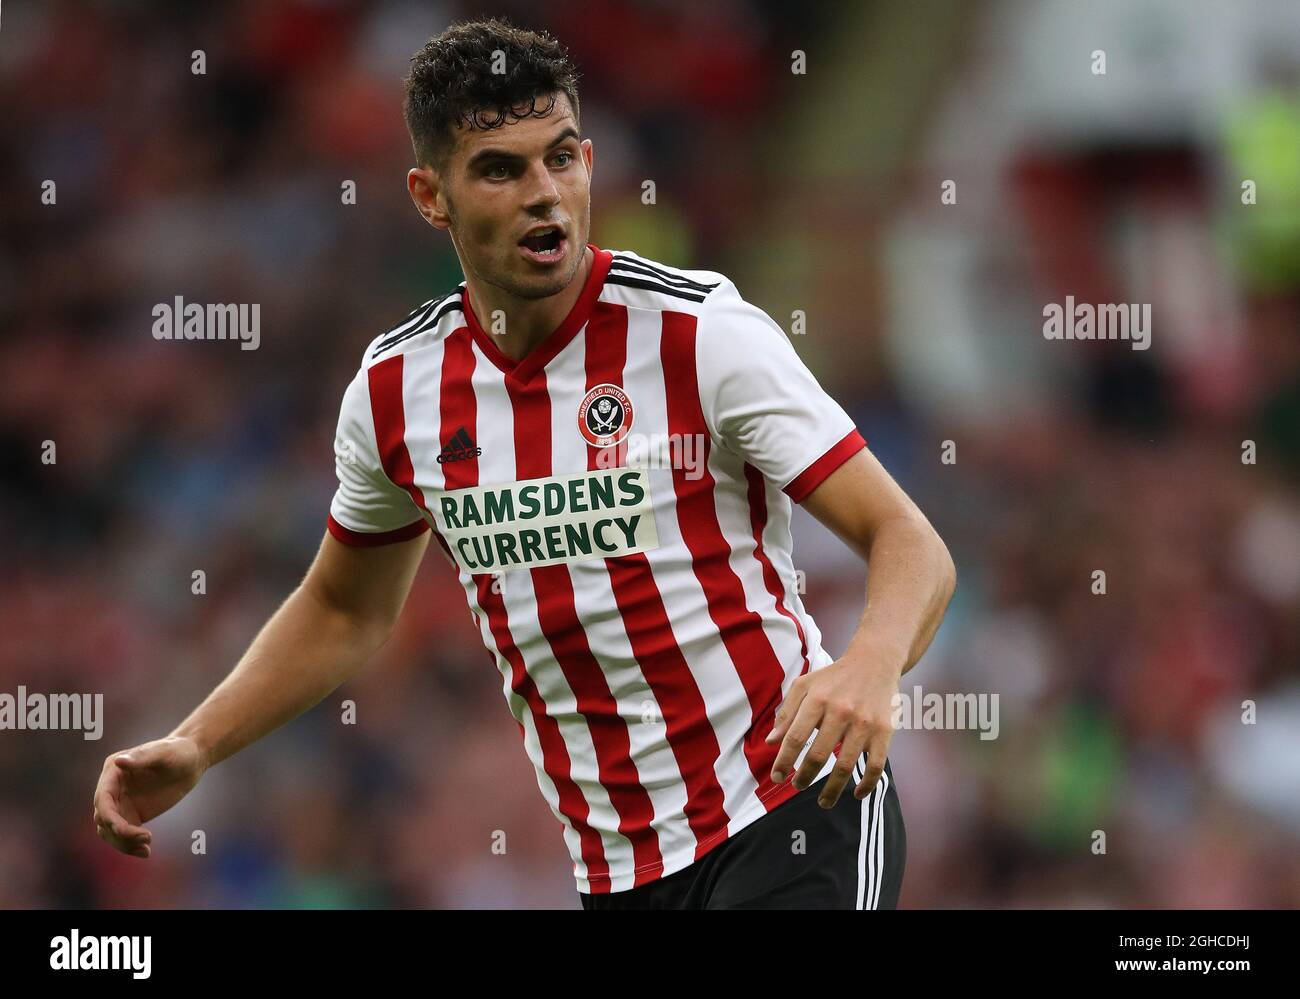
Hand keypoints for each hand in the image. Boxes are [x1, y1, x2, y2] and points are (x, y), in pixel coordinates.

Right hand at [92, 736, 208, 857]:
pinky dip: (131, 845)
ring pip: (110, 831)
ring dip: (124, 843)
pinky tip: (146, 851)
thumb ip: (142, 758)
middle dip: (120, 833)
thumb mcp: (163, 753)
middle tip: (146, 838)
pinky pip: (124, 835)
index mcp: (113, 771)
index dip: (109, 816)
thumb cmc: (178, 751)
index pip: (102, 799)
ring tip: (146, 849)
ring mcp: (121, 803)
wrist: (192, 759)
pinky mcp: (133, 814)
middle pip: (104, 818)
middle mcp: (112, 788)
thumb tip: (118, 762)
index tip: (124, 830)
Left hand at [765, 646, 902, 808]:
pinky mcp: (884, 731)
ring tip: (823, 802)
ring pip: (846, 766)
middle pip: (818, 755)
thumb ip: (786, 712)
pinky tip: (856, 794)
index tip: (777, 777)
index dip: (784, 761)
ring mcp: (864, 723)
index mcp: (818, 699)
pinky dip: (866, 785)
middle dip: (804, 777)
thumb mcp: (804, 685)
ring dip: (832, 790)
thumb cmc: (834, 677)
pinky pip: (876, 766)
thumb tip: (771, 742)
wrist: (875, 662)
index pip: (795, 738)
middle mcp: (841, 711)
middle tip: (797, 786)